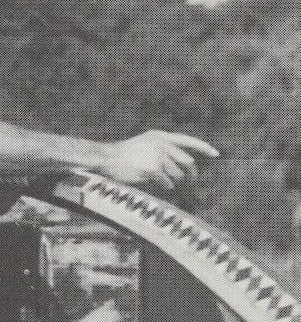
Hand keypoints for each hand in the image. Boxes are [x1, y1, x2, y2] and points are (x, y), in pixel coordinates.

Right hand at [97, 130, 218, 189]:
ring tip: (163, 180)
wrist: (106, 158)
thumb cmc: (125, 155)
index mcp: (161, 136)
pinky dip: (166, 185)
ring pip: (177, 174)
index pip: (188, 141)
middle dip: (190, 173)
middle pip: (187, 162)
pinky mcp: (153, 169)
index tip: (216, 154)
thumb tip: (187, 165)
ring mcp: (157, 156)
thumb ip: (165, 149)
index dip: (204, 148)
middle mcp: (161, 144)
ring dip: (173, 180)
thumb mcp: (146, 144)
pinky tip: (161, 184)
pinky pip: (167, 182)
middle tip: (192, 179)